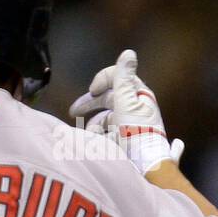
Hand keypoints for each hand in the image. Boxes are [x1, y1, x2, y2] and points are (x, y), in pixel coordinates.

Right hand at [68, 49, 182, 173]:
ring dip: (94, 127)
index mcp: (138, 95)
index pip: (117, 78)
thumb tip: (128, 52)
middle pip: (107, 99)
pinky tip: (98, 146)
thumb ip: (122, 78)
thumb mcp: (127, 101)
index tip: (91, 90)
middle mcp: (134, 108)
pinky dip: (99, 139)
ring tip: (90, 137)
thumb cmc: (136, 131)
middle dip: (89, 104)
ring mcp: (129, 125)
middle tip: (73, 111)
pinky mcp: (124, 140)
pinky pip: (106, 135)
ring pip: (104, 120)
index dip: (102, 80)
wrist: (145, 164)